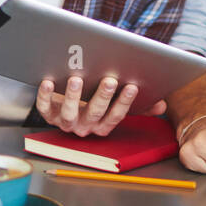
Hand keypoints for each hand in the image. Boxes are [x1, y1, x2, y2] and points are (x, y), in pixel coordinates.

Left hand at [36, 76, 164, 136]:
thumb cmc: (94, 102)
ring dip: (73, 97)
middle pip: (94, 113)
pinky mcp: (48, 114)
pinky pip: (44, 109)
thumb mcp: (117, 105)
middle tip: (109, 80)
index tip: (132, 86)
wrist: (64, 106)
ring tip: (77, 79)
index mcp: (102, 125)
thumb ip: (140, 106)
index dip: (124, 102)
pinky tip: (48, 81)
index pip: (116, 116)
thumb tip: (161, 105)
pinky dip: (44, 96)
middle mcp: (85, 126)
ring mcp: (66, 122)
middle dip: (103, 97)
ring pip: (69, 114)